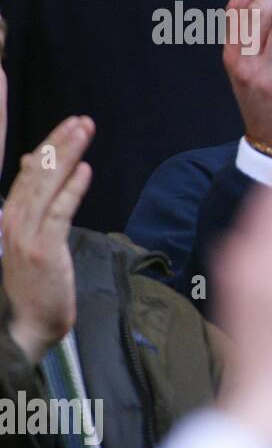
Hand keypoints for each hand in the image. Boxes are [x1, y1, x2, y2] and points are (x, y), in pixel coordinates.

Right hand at [1, 117, 93, 362]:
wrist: (26, 326)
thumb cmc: (34, 285)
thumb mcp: (29, 239)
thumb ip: (33, 204)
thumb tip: (32, 165)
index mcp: (8, 217)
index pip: (27, 174)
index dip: (47, 147)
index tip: (68, 125)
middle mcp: (11, 221)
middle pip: (36, 173)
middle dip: (59, 143)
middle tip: (82, 121)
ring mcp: (25, 235)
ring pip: (46, 186)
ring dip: (66, 156)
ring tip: (83, 132)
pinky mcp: (43, 250)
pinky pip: (58, 213)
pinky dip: (71, 190)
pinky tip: (85, 170)